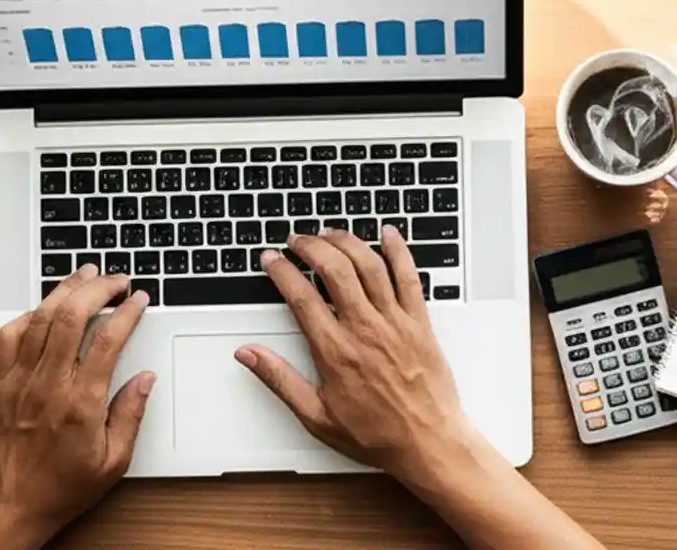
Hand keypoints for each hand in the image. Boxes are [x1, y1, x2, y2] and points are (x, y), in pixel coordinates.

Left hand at [0, 265, 154, 549]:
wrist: (12, 504)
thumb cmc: (62, 486)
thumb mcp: (114, 460)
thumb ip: (131, 414)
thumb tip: (145, 378)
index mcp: (80, 403)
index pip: (108, 340)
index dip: (127, 312)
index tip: (140, 300)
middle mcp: (48, 385)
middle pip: (71, 316)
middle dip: (98, 288)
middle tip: (116, 280)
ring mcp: (20, 381)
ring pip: (40, 318)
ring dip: (64, 290)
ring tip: (85, 275)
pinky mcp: (1, 383)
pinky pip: (10, 335)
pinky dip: (29, 314)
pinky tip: (45, 307)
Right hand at [236, 226, 471, 481]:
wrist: (428, 443)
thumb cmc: (376, 434)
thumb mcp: (316, 415)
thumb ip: (279, 380)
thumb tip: (248, 355)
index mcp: (335, 352)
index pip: (301, 296)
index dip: (282, 271)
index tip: (272, 259)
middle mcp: (364, 330)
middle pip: (334, 270)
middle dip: (311, 246)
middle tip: (297, 240)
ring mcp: (395, 322)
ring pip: (369, 266)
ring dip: (347, 242)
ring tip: (330, 233)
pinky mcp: (420, 322)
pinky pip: (410, 277)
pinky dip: (399, 251)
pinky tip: (388, 234)